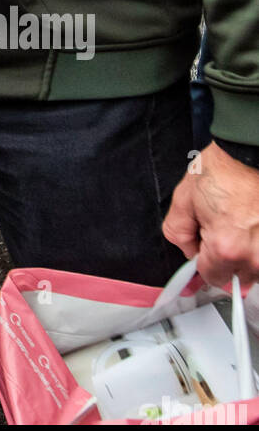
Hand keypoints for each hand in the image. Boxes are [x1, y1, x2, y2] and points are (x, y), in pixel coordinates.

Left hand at [163, 141, 258, 287]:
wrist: (249, 153)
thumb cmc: (223, 170)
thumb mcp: (184, 199)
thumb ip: (179, 234)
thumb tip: (189, 252)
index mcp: (226, 248)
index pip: (212, 277)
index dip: (204, 260)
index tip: (205, 245)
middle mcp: (255, 256)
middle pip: (238, 277)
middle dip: (227, 259)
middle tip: (224, 228)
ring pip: (256, 268)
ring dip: (248, 253)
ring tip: (242, 223)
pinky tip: (255, 223)